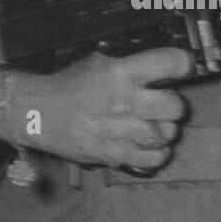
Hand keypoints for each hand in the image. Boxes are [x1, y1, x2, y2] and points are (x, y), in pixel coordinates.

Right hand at [25, 47, 190, 168]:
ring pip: (167, 134)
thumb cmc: (70, 86)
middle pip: (175, 107)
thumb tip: (165, 67)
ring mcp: (119, 132)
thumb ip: (132, 65)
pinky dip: (157, 152)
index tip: (183, 66)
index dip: (183, 63)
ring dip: (164, 129)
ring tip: (153, 125)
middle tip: (163, 103)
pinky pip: (153, 159)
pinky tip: (148, 144)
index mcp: (120, 73)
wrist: (37, 114)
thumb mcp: (99, 63)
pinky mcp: (113, 155)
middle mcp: (123, 102)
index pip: (169, 63)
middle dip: (174, 104)